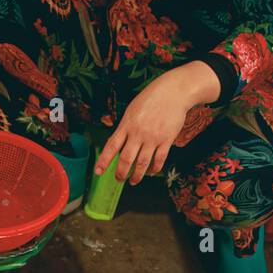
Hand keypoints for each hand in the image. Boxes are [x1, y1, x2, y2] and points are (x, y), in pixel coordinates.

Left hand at [94, 61, 221, 184]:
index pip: (112, 146)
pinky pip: (159, 160)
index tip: (98, 171)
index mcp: (127, 124)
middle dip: (121, 173)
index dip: (104, 161)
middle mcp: (138, 133)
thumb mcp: (132, 109)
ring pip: (142, 164)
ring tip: (133, 181)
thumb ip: (125, 126)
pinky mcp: (166, 140)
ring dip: (136, 176)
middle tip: (119, 179)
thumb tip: (119, 144)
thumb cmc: (152, 98)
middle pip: (126, 159)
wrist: (174, 91)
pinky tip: (150, 172)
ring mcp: (153, 138)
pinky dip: (154, 169)